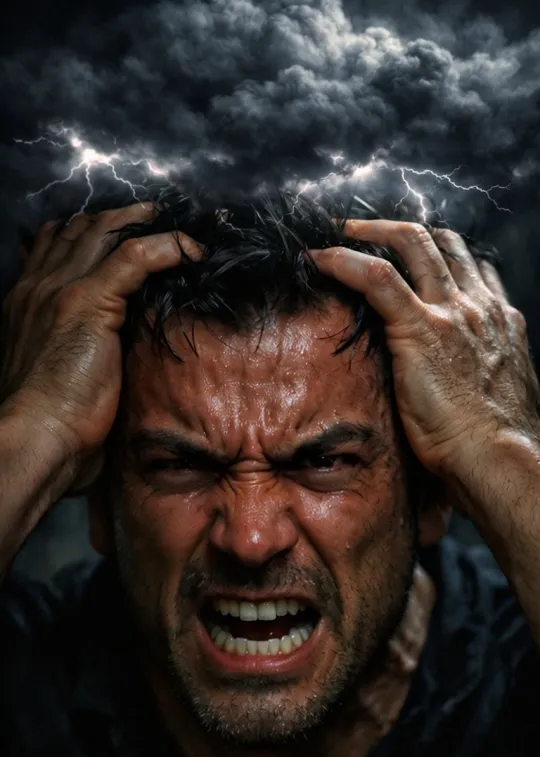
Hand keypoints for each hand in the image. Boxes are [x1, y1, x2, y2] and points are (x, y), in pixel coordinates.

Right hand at [0, 204, 200, 489]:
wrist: (37, 437)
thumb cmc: (49, 422)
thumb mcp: (53, 376)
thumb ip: (70, 353)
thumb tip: (101, 362)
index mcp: (26, 302)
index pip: (55, 244)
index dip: (90, 232)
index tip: (123, 234)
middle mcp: (38, 286)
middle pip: (80, 228)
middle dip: (121, 217)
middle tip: (156, 217)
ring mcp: (61, 289)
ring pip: (105, 230)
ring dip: (145, 221)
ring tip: (176, 223)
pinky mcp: (89, 301)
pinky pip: (135, 255)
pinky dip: (168, 246)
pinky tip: (191, 251)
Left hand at [309, 222, 539, 489]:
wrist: (497, 459)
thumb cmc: (493, 445)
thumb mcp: (495, 396)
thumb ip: (478, 373)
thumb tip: (456, 384)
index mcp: (498, 322)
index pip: (470, 267)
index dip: (439, 254)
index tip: (410, 257)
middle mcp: (478, 307)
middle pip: (443, 243)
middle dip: (401, 229)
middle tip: (366, 231)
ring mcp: (451, 313)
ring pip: (413, 243)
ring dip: (371, 230)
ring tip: (340, 233)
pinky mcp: (420, 328)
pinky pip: (377, 277)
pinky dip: (344, 260)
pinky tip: (318, 258)